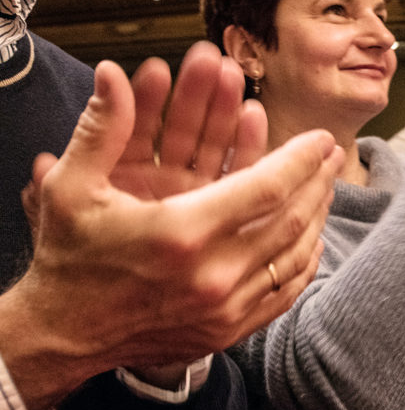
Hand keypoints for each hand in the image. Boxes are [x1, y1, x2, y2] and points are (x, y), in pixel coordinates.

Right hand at [2, 45, 342, 409]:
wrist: (63, 336)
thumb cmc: (70, 257)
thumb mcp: (71, 188)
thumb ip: (102, 129)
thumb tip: (113, 73)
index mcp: (182, 233)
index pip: (267, 187)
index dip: (300, 158)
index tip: (320, 137)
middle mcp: (213, 274)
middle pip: (292, 219)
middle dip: (319, 181)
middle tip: (335, 155)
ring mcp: (225, 309)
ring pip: (295, 256)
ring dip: (318, 216)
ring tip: (329, 187)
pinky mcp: (228, 331)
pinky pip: (284, 292)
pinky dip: (304, 261)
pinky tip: (312, 237)